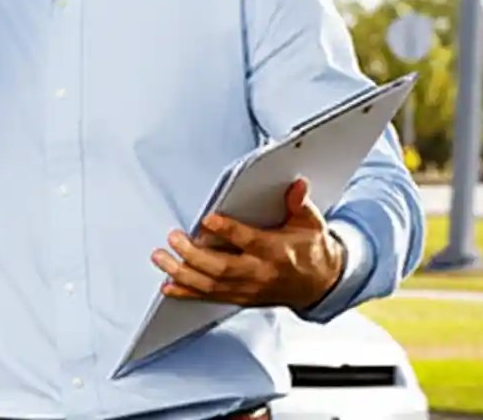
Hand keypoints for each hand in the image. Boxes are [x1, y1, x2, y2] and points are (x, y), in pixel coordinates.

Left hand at [152, 178, 345, 310]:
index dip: (228, 230)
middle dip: (194, 254)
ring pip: (210, 285)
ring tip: (161, 258)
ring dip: (182, 273)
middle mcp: (259, 273)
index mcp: (276, 251)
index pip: (249, 241)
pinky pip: (209, 297)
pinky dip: (187, 293)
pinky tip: (168, 285)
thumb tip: (297, 185)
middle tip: (174, 238)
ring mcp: (248, 288)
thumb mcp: (311, 224)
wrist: (321, 284)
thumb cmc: (310, 250)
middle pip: (222, 268)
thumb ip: (300, 204)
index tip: (207, 219)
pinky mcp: (240, 297)